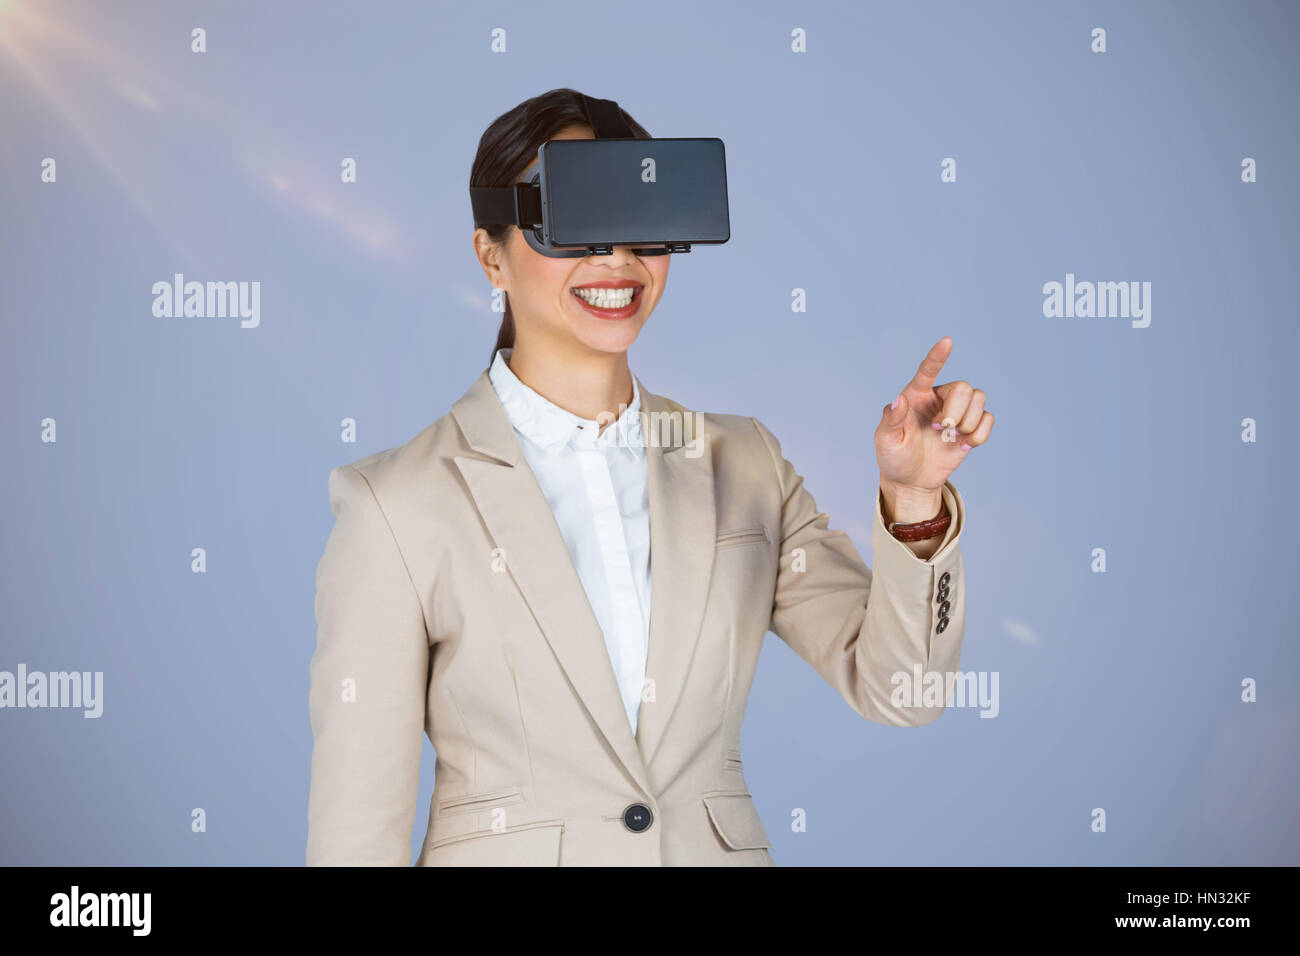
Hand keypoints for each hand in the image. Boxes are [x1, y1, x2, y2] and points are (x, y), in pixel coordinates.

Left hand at [875, 337, 993, 503]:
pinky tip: (963, 444)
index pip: (927, 371)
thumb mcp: (885, 440)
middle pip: (963, 387)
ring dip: (967, 422)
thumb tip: (899, 399)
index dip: (937, 356)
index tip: (947, 341)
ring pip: (979, 399)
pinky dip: (979, 434)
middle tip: (941, 428)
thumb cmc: (894, 457)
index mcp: (916, 395)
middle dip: (956, 411)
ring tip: (951, 437)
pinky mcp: (971, 427)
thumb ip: (890, 419)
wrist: (911, 481)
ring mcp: (957, 412)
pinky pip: (988, 419)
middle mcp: (939, 399)